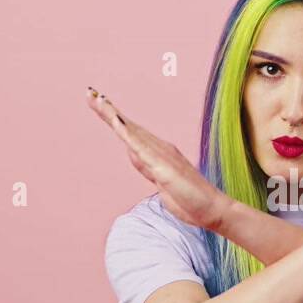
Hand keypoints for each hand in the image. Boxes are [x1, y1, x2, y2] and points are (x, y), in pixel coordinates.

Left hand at [85, 88, 232, 231]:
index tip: (99, 104)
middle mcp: (160, 148)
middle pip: (128, 126)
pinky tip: (115, 122)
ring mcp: (161, 156)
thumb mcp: (160, 182)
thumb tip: (133, 154)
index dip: (114, 118)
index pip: (131, 132)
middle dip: (108, 110)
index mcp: (158, 152)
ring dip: (114, 115)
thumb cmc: (190, 200)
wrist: (212, 209)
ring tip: (97, 100)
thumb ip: (146, 167)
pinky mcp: (163, 167)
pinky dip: (127, 133)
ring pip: (132, 131)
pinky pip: (140, 147)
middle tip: (90, 93)